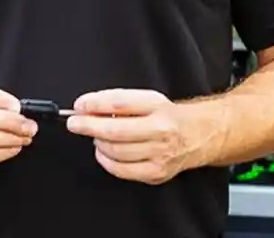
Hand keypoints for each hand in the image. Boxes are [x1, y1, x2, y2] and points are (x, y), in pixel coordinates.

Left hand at [65, 89, 212, 184]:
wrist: (198, 134)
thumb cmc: (169, 116)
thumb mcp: (149, 99)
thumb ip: (120, 103)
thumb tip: (87, 108)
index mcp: (158, 106)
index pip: (119, 103)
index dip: (95, 104)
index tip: (79, 105)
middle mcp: (161, 130)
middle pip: (115, 131)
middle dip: (88, 126)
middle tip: (75, 123)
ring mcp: (159, 154)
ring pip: (115, 151)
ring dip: (98, 142)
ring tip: (97, 136)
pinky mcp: (156, 173)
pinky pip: (121, 169)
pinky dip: (106, 160)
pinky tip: (104, 151)